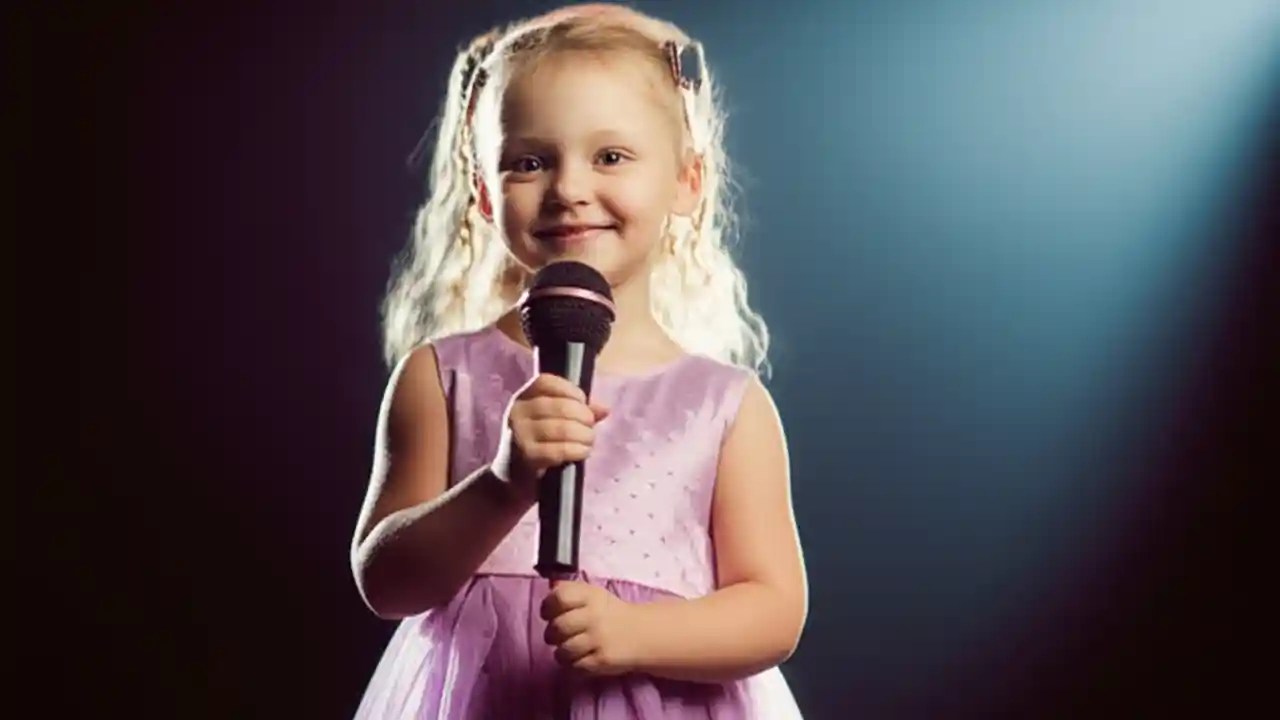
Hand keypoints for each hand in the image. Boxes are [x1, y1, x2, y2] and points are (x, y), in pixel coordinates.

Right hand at [491, 374, 608, 500]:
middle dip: (583, 416)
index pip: (546, 383)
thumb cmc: (537, 443)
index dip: (571, 390)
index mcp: (523, 397)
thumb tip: (604, 408)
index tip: (583, 403)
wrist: (510, 477)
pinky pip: (558, 450)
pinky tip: (583, 452)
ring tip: (589, 441)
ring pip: (561, 428)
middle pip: (559, 406)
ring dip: (583, 435)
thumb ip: (577, 411)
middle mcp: (518, 412)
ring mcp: (520, 434)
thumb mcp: (552, 421)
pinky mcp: (527, 457)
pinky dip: (577, 450)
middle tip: (590, 427)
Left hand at [541, 580, 640, 676]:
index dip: (547, 606)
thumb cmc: (610, 613)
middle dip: (551, 634)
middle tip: (557, 636)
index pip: (559, 597)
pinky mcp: (602, 660)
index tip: (548, 614)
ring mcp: (599, 639)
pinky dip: (573, 665)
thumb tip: (549, 588)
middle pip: (557, 627)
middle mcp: (595, 615)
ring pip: (562, 650)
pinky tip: (580, 659)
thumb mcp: (593, 595)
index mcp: (591, 595)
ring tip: (569, 649)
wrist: (643, 633)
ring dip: (561, 652)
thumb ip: (570, 590)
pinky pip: (574, 667)